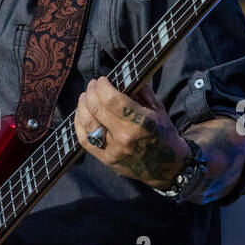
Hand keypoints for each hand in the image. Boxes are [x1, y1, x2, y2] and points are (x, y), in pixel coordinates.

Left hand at [75, 75, 189, 188]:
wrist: (166, 168)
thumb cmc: (163, 135)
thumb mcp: (158, 110)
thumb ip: (142, 92)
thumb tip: (125, 76)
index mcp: (138, 122)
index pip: (111, 99)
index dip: (102, 86)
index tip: (101, 80)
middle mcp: (123, 137)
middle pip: (96, 108)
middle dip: (91, 92)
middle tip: (92, 85)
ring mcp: (112, 150)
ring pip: (87, 123)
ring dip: (82, 106)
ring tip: (85, 97)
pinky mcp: (105, 160)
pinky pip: (83, 140)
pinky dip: (78, 124)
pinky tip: (81, 114)